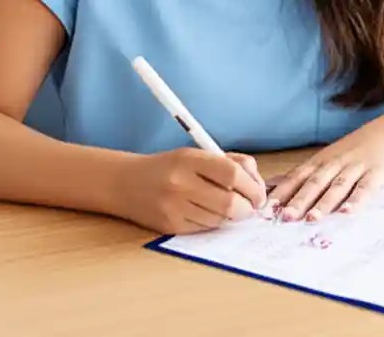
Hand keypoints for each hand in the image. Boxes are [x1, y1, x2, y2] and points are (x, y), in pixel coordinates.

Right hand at [112, 148, 265, 233]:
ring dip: (231, 216)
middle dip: (248, 208)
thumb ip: (229, 163)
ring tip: (228, 207)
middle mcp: (180, 183)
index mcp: (189, 159)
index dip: (253, 186)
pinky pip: (205, 229)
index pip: (232, 174)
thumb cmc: (168, 167)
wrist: (125, 182)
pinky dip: (214, 222)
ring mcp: (174, 207)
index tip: (258, 193)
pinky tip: (208, 213)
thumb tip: (257, 184)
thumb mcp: (195, 154)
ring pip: (220, 219)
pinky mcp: (170, 226)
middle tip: (250, 206)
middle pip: (230, 203)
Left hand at [266, 124, 383, 221]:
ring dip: (324, 203)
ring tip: (312, 218)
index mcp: (320, 162)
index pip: (296, 177)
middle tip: (285, 218)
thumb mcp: (326, 158)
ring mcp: (355, 167)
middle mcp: (334, 164)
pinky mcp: (376, 173)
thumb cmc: (353, 151)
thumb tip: (272, 188)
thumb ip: (304, 175)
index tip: (266, 209)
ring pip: (337, 186)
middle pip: (314, 183)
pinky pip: (365, 188)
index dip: (282, 193)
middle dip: (298, 200)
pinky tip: (347, 213)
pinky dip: (356, 200)